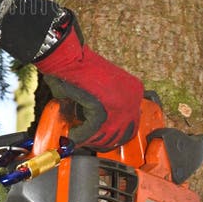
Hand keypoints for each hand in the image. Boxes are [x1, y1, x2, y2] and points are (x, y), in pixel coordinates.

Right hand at [34, 12, 143, 150]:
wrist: (68, 57)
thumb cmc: (79, 67)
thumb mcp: (100, 86)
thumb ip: (104, 105)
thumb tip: (96, 125)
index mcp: (134, 90)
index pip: (131, 122)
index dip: (116, 134)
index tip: (104, 138)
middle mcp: (133, 98)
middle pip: (124, 132)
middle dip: (107, 141)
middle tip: (93, 144)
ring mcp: (120, 106)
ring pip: (108, 135)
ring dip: (93, 140)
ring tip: (80, 138)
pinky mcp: (103, 111)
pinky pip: (92, 131)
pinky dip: (81, 135)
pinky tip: (73, 134)